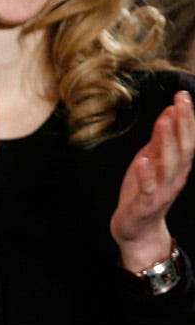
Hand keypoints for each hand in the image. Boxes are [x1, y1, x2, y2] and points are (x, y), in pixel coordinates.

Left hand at [110, 90, 193, 272]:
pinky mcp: (145, 204)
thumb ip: (160, 140)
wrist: (137, 229)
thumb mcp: (150, 160)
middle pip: (184, 148)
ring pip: (169, 165)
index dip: (187, 117)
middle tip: (181, 100)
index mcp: (177, 166)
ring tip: (166, 120)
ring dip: (168, 141)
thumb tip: (169, 111)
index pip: (187, 138)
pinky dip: (146, 174)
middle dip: (183, 123)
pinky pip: (147, 188)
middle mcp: (175, 177)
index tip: (183, 95)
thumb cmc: (143, 191)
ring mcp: (161, 191)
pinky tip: (143, 159)